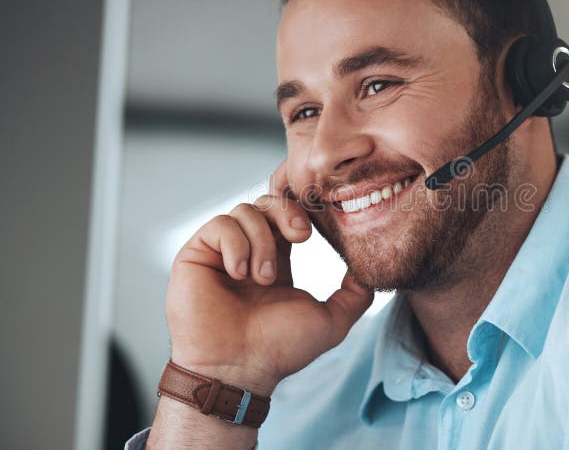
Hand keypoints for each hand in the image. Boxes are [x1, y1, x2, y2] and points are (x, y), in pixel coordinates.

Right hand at [164, 160, 373, 395]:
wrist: (238, 368)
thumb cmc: (279, 349)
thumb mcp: (331, 320)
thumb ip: (354, 295)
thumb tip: (368, 271)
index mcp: (275, 260)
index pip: (288, 216)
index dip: (304, 212)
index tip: (317, 228)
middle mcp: (248, 251)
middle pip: (268, 203)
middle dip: (288, 212)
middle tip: (302, 237)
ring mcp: (221, 252)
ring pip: (245, 211)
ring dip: (261, 240)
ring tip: (262, 277)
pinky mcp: (197, 254)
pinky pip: (219, 225)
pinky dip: (235, 243)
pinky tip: (240, 273)